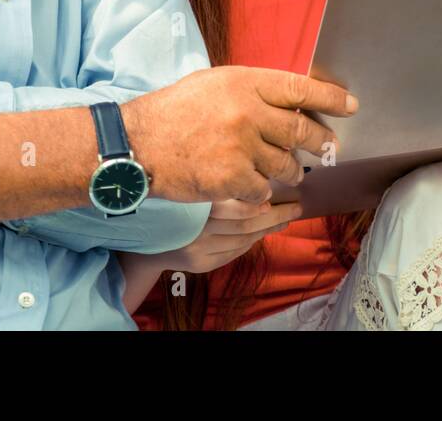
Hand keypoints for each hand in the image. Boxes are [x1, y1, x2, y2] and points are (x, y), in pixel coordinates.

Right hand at [120, 66, 356, 203]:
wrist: (138, 143)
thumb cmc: (174, 112)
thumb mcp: (213, 84)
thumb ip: (250, 90)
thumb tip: (287, 99)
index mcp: (244, 82)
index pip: (298, 87)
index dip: (329, 97)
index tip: (350, 105)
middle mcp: (247, 111)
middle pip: (300, 128)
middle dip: (321, 140)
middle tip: (330, 145)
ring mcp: (241, 146)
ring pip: (286, 164)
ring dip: (290, 170)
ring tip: (286, 170)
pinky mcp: (232, 177)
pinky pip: (263, 189)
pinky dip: (260, 191)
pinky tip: (248, 185)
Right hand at [154, 198, 303, 274]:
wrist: (145, 236)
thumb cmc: (173, 203)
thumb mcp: (191, 185)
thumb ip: (217, 184)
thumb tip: (257, 178)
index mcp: (194, 204)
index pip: (235, 208)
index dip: (258, 203)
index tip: (274, 193)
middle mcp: (195, 230)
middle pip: (245, 226)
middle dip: (276, 216)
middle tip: (297, 207)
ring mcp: (199, 250)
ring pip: (243, 240)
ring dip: (269, 229)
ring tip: (287, 217)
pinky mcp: (201, 264)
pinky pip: (235, 252)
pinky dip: (253, 241)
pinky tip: (265, 230)